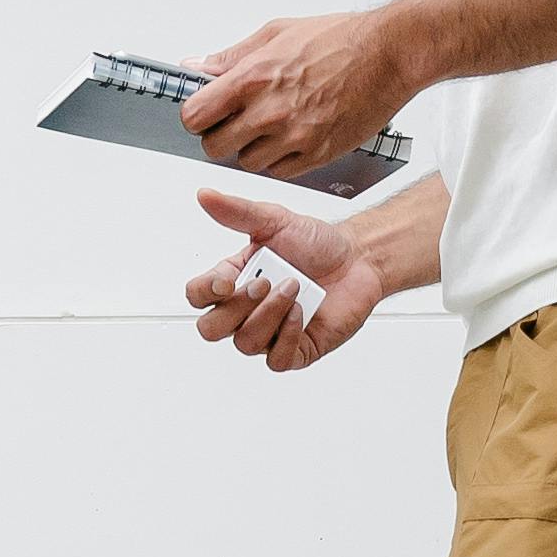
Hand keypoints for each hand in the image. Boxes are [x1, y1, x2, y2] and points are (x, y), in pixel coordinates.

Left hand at [182, 8, 403, 183]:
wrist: (389, 53)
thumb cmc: (340, 39)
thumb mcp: (276, 33)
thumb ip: (231, 56)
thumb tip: (197, 68)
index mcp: (253, 76)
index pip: (196, 115)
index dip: (197, 116)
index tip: (205, 113)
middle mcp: (270, 110)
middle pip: (215, 147)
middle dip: (220, 136)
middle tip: (235, 123)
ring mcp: (295, 136)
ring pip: (247, 163)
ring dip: (251, 150)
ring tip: (269, 128)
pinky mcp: (319, 153)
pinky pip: (280, 172)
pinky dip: (280, 160)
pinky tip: (290, 138)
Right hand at [186, 184, 385, 372]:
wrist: (357, 259)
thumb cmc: (316, 243)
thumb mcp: (275, 220)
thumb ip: (238, 211)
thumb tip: (206, 196)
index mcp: (234, 280)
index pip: (198, 297)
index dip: (205, 292)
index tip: (227, 279)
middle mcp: (246, 310)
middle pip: (212, 329)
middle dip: (237, 307)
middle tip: (265, 283)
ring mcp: (269, 333)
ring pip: (245, 343)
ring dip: (269, 315)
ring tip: (294, 288)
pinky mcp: (295, 350)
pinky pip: (276, 360)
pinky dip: (288, 336)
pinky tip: (301, 312)